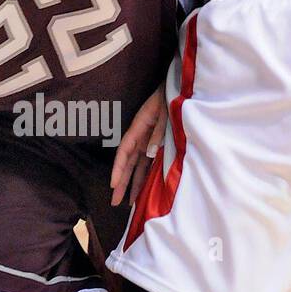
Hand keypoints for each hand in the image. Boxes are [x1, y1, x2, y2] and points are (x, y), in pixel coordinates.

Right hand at [111, 86, 167, 206]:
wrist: (177, 88)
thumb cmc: (170, 98)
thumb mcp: (165, 114)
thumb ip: (158, 133)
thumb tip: (149, 154)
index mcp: (138, 128)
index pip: (124, 151)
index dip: (118, 169)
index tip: (113, 184)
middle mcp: (139, 137)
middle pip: (127, 163)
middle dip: (121, 183)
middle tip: (114, 202)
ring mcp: (146, 141)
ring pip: (136, 166)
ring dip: (132, 183)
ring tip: (128, 202)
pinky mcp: (154, 143)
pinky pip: (147, 163)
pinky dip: (144, 176)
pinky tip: (142, 189)